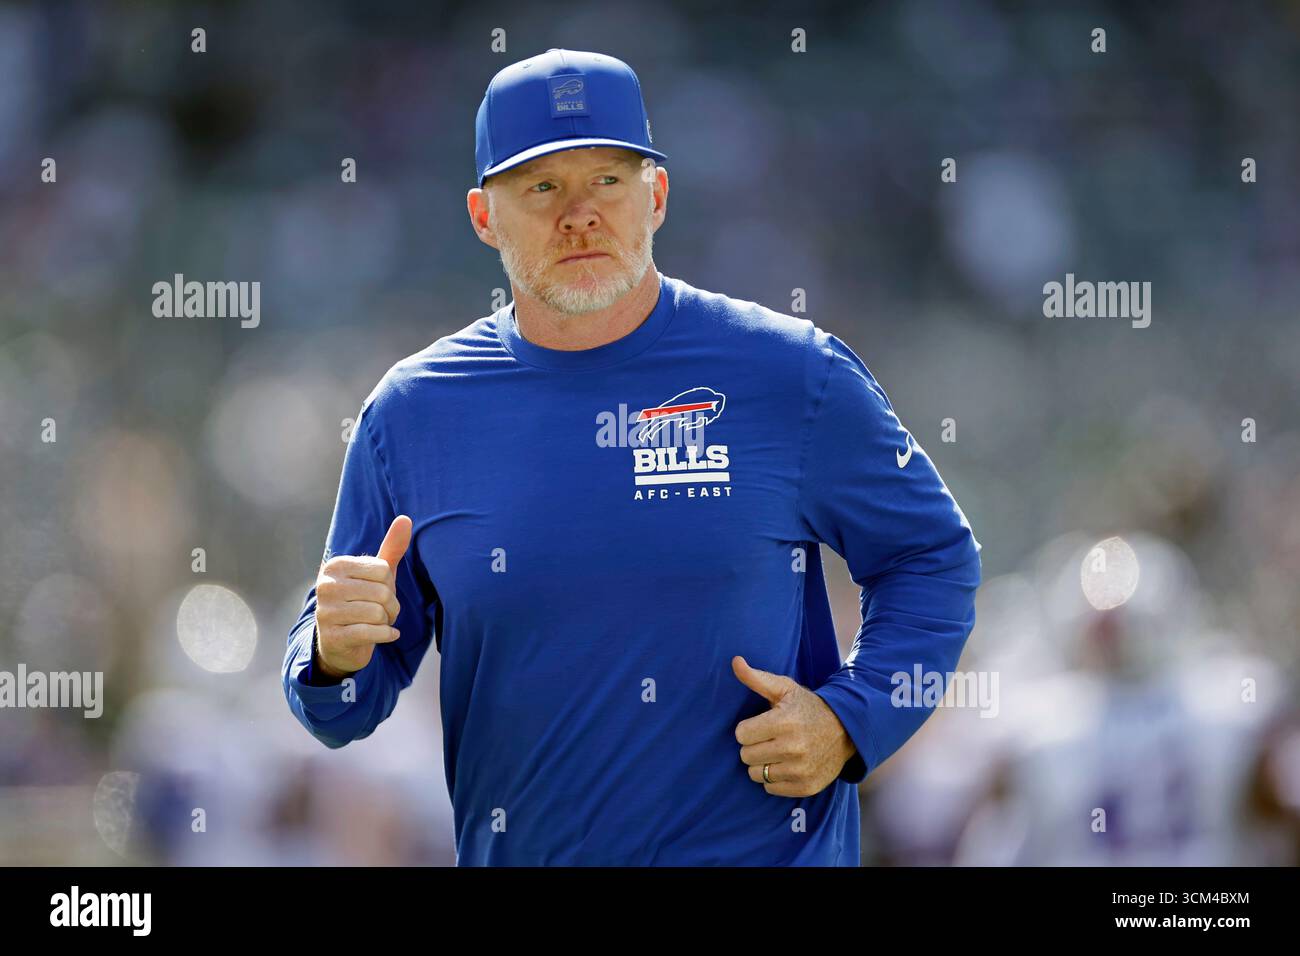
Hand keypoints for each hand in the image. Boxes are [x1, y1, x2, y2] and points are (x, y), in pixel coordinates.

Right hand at [313, 515, 411, 677]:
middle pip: (382, 592)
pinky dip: (386, 635)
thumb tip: (406, 519)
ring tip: (377, 623)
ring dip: (386, 621)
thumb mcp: (378, 574)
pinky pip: (371, 632)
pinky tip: (387, 635)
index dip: (390, 585)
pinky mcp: (332, 637)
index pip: (383, 570)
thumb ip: (392, 548)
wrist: (341, 643)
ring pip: (377, 614)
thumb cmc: (363, 601)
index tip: (379, 594)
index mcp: (336, 566)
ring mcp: (326, 612)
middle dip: (391, 606)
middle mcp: (325, 586)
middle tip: (382, 612)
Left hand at [732, 655, 856, 796]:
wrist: (846, 729)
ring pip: (757, 774)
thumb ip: (756, 678)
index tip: (760, 725)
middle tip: (769, 739)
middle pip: (746, 756)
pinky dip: (775, 778)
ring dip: (762, 764)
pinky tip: (787, 765)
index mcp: (784, 722)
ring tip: (777, 752)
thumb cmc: (808, 707)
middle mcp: (793, 748)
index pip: (741, 735)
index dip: (747, 729)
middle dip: (753, 746)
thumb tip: (735, 661)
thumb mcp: (785, 688)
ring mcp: (801, 770)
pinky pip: (771, 788)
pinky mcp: (807, 786)